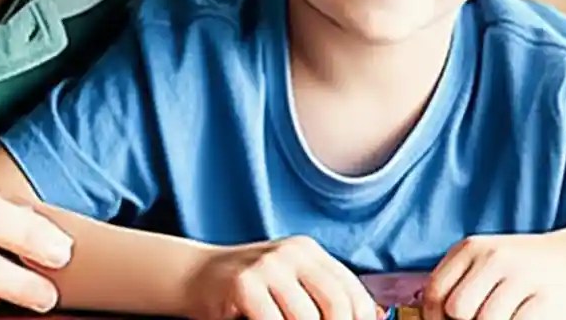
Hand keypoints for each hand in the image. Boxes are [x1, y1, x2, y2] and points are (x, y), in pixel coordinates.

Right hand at [187, 235, 383, 319]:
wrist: (193, 276)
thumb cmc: (246, 289)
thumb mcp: (288, 284)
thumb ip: (321, 296)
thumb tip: (372, 317)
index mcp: (308, 251)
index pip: (352, 291)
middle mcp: (291, 253)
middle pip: (337, 303)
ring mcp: (267, 265)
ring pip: (307, 318)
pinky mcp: (243, 283)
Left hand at [422, 234, 565, 319]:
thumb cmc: (517, 272)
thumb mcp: (483, 265)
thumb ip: (458, 285)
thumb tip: (432, 317)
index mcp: (471, 248)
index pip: (436, 290)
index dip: (434, 317)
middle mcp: (495, 257)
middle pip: (458, 309)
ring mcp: (523, 276)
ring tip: (506, 317)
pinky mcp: (549, 298)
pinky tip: (521, 319)